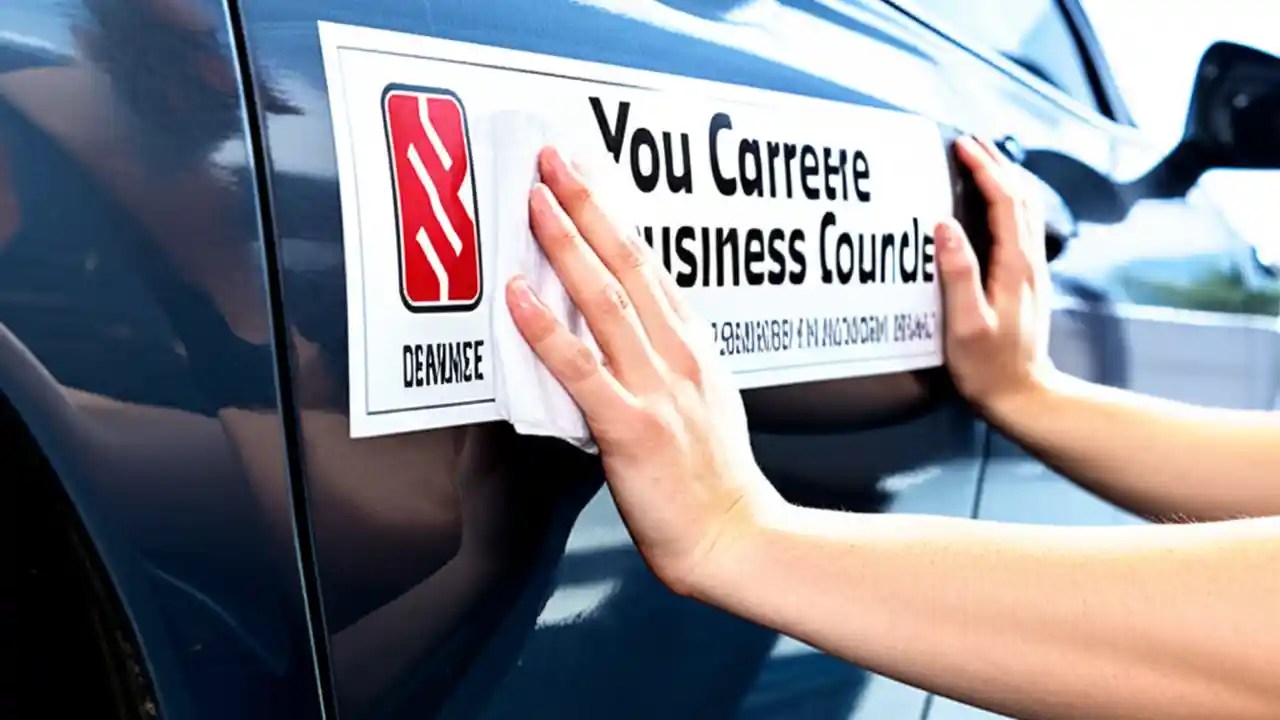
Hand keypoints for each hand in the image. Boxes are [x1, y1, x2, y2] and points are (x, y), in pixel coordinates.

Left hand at [505, 146, 781, 595]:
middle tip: (554, 162)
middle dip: (588, 207)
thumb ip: (670, 359)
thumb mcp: (706, 399)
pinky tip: (519, 296)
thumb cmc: (715, 477)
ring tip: (535, 204)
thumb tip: (634, 332)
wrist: (736, 535)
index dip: (614, 217)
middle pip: (628, 265)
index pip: (651, 266)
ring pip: (604, 302)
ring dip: (566, 246)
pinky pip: (581, 369)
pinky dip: (547, 329)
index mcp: (693, 346)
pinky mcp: (631, 427)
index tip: (586, 177)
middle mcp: (677, 355)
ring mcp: (656, 388)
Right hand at [935, 136, 1055, 418]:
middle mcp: (1029, 262)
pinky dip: (1009, 201)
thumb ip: (957, 272)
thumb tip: (945, 224)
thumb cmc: (989, 367)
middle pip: (1020, 197)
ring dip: (1006, 179)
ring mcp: (1032, 271)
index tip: (961, 146)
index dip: (984, 170)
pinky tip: (996, 203)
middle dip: (996, 164)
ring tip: (983, 160)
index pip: (1004, 202)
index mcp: (1014, 267)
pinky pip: (1022, 226)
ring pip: (1026, 209)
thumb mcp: (965, 323)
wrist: (1024, 396)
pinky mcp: (1026, 281)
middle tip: (970, 142)